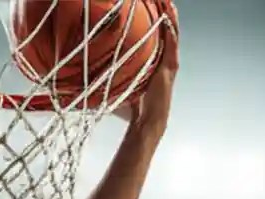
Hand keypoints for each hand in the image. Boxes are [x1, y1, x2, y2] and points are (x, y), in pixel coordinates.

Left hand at [120, 4, 179, 135]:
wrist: (147, 121)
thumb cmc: (134, 105)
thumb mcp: (123, 82)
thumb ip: (115, 72)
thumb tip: (92, 67)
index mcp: (155, 61)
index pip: (158, 35)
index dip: (157, 20)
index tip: (152, 5)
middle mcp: (165, 59)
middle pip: (168, 30)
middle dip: (165, 13)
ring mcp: (169, 63)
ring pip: (172, 34)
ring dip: (170, 17)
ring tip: (169, 2)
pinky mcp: (170, 68)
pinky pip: (172, 44)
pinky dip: (171, 30)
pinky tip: (168, 18)